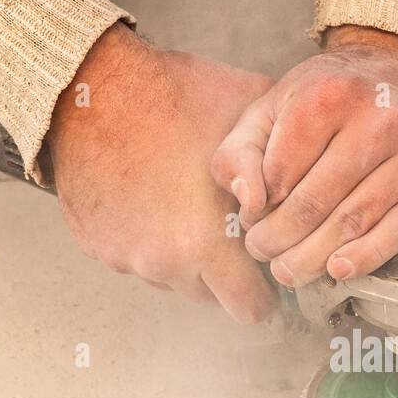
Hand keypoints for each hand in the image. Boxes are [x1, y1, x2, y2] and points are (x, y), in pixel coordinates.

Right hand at [47, 24, 276, 322]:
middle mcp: (166, 265)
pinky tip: (151, 193)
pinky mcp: (98, 246)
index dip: (264, 290)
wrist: (86, 87)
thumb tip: (311, 196)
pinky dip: (147, 235)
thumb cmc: (173, 99)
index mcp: (208, 247)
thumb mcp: (248, 121)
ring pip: (174, 278)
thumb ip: (286, 161)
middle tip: (229, 227)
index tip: (265, 265)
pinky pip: (135, 255)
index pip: (251, 311)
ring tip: (187, 202)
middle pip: (214, 297)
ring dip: (185, 253)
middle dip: (227, 273)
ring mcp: (126, 259)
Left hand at [210, 25, 397, 287]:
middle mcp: (380, 115)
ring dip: (315, 257)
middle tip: (266, 256)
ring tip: (290, 270)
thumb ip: (240, 151)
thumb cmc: (331, 99)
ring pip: (355, 221)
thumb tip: (247, 202)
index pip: (279, 175)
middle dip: (281, 240)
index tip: (252, 224)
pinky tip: (338, 269)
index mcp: (328, 92)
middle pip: (316, 203)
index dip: (257, 210)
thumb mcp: (273, 107)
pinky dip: (367, 256)